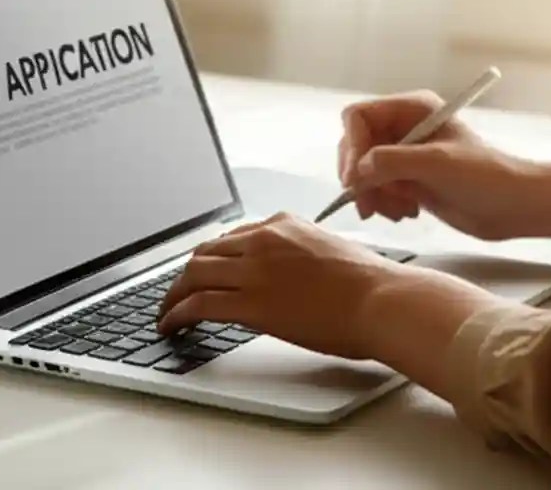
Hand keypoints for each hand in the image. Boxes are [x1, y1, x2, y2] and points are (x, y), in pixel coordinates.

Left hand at [157, 213, 410, 358]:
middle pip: (205, 252)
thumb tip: (289, 276)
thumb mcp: (329, 252)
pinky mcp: (250, 303)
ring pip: (193, 275)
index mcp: (284, 224)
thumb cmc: (371, 285)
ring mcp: (255, 269)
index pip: (233, 236)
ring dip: (173, 295)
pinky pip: (198, 304)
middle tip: (178, 294)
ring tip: (167, 313)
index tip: (206, 272)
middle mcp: (264, 239)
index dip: (213, 258)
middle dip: (187, 275)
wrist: (382, 301)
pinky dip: (176, 315)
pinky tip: (171, 326)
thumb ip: (300, 257)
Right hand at [338, 90, 539, 239]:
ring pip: (363, 172)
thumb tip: (358, 171)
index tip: (354, 179)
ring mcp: (405, 155)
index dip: (351, 146)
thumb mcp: (438, 164)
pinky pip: (376, 189)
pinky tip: (407, 213)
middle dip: (360, 177)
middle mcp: (404, 127)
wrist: (514, 206)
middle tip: (368, 205)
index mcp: (412, 108)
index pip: (358, 117)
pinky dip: (384, 204)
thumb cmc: (486, 176)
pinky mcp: (408, 180)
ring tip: (399, 212)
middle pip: (355, 146)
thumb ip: (393, 162)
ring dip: (373, 195)